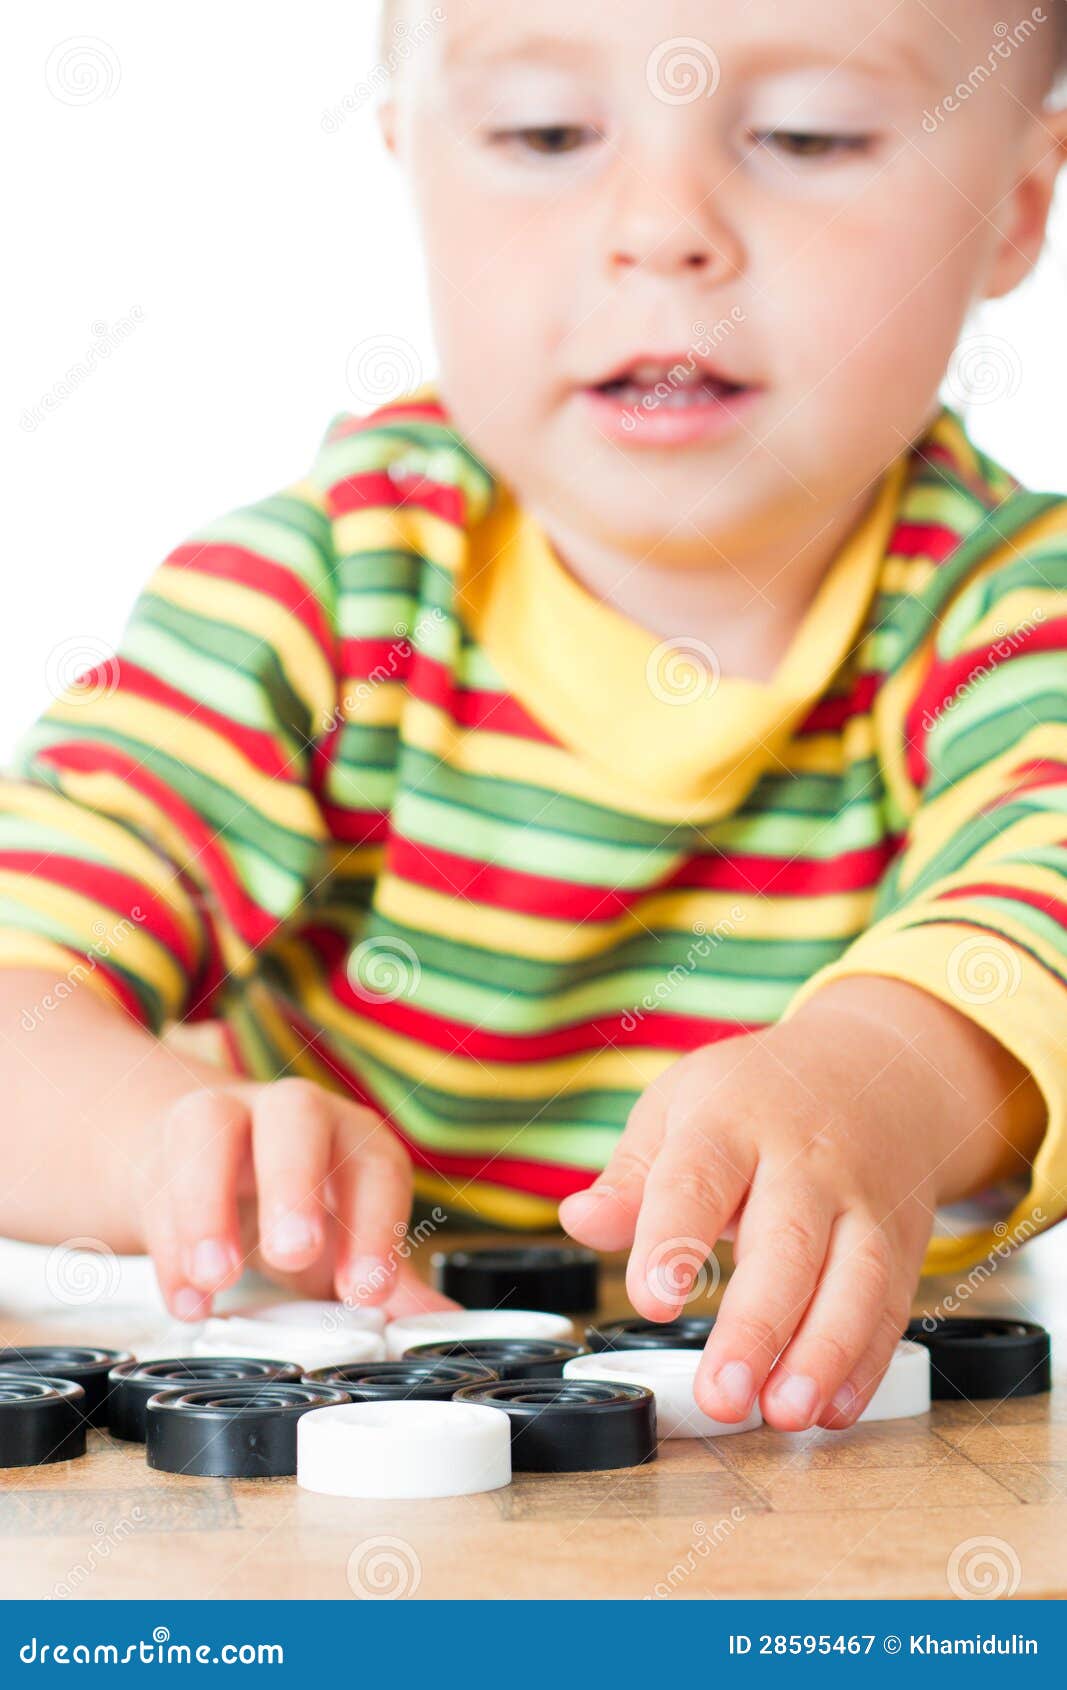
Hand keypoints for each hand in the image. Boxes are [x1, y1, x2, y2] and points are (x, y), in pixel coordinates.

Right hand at [135, 1076, 455, 1321]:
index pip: (375, 1165)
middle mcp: (292, 1114)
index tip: (367, 1293)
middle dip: (294, 1182)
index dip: (375, 1226)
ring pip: (210, 1127)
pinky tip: (187, 1299)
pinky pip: (158, 1181)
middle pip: (295, 1114)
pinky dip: (168, 1246)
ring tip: (218, 1278)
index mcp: (352, 1136)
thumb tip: (443, 1325)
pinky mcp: (165, 1146)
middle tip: (293, 1252)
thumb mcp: (346, 1239)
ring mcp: (223, 1118)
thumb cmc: (301, 1203)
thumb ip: (388, 1280)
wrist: (215, 1162)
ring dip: (209, 1203)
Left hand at [560, 977, 1032, 1431]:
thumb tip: (580, 1219)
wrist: (873, 1069)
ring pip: (855, 1280)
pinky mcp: (902, 1244)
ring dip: (822, 1355)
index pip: (699, 1179)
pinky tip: (833, 1409)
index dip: (675, 1240)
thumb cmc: (755, 1098)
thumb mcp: (679, 1106)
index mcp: (733, 1120)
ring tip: (783, 1414)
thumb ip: (631, 1175)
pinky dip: (866, 1364)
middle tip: (721, 1396)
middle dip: (756, 1326)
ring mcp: (862, 1203)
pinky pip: (891, 1308)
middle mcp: (806, 1161)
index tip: (652, 1300)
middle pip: (787, 1243)